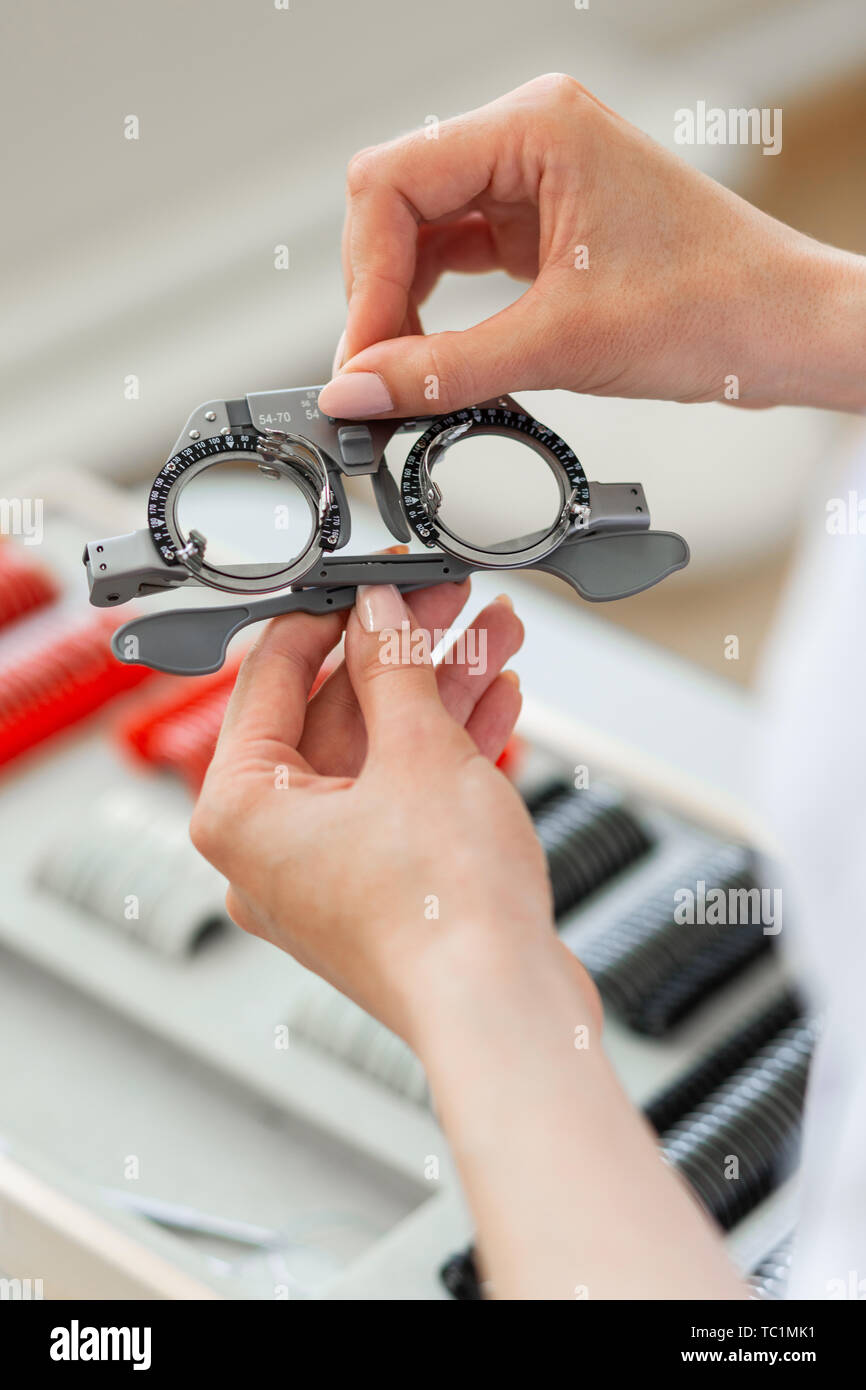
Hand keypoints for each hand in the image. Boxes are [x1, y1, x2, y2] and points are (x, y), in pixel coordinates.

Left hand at [190, 578, 590, 1041]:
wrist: (505, 1011)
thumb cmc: (443, 917)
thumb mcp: (419, 753)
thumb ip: (394, 667)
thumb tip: (380, 613)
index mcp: (240, 812)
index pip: (269, 677)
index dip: (329, 615)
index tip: (372, 581)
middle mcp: (270, 848)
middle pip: (334, 714)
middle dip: (404, 651)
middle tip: (446, 600)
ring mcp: (327, 872)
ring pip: (379, 753)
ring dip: (438, 691)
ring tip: (491, 635)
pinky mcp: (380, 889)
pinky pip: (403, 796)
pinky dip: (446, 747)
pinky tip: (494, 699)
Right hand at [318, 72, 865, 418]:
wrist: (781, 331)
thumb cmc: (712, 304)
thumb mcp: (560, 345)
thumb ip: (445, 371)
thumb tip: (358, 391)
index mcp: (536, 127)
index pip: (392, 184)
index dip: (364, 279)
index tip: (361, 358)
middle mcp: (530, 138)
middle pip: (397, 203)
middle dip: (376, 293)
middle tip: (374, 376)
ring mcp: (535, 179)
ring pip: (422, 233)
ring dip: (400, 303)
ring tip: (400, 372)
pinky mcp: (543, 224)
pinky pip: (458, 256)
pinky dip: (435, 308)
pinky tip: (431, 351)